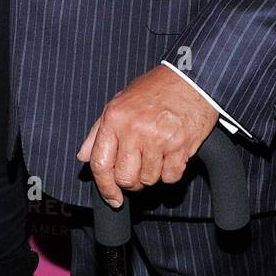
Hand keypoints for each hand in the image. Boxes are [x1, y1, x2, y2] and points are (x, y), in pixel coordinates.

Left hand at [77, 64, 218, 206]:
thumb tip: (84, 155)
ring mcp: (158, 138)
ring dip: (153, 173)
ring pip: (148, 179)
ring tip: (157, 152)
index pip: (100, 163)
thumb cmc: (156, 88)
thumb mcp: (120, 101)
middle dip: (131, 181)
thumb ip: (99, 130)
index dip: (104, 187)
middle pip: (125, 178)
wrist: (190, 78)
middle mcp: (134, 129)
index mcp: (115, 118)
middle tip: (138, 168)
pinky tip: (171, 153)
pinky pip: (170, 176)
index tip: (112, 198)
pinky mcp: (180, 146)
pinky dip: (171, 171)